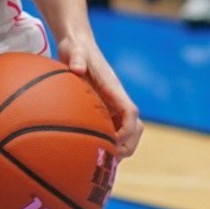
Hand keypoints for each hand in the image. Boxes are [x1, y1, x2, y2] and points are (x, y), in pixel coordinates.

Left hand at [57, 34, 141, 157]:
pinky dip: (108, 144)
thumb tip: (76, 68)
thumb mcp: (74, 50)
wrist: (77, 44)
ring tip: (101, 164)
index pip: (131, 113)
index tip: (113, 141)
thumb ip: (76, 58)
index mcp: (114, 89)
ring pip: (127, 133)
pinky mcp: (104, 109)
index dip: (127, 130)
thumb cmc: (76, 48)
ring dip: (121, 148)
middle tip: (110, 160)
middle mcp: (117, 100)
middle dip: (128, 145)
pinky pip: (113, 131)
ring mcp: (112, 106)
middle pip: (135, 128)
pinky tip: (89, 155)